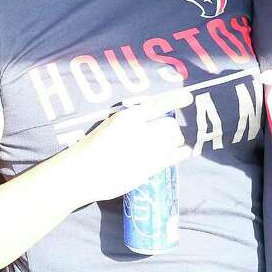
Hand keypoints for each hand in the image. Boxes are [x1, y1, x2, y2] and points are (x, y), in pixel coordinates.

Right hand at [63, 88, 192, 205]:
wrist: (82, 173)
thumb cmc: (91, 147)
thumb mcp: (109, 124)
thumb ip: (130, 120)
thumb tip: (149, 118)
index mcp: (126, 117)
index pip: (157, 104)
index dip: (175, 99)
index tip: (188, 98)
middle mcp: (139, 132)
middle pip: (169, 124)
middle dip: (170, 127)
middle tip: (164, 132)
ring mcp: (147, 151)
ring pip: (174, 140)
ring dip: (174, 140)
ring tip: (167, 144)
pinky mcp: (150, 168)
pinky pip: (174, 157)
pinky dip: (181, 153)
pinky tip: (183, 152)